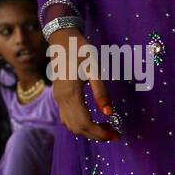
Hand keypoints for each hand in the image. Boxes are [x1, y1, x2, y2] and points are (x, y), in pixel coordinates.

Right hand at [48, 27, 118, 141]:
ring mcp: (58, 98)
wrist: (62, 38)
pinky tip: (94, 121)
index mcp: (71, 94)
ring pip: (71, 125)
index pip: (85, 123)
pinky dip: (81, 125)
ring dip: (89, 131)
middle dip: (97, 135)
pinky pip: (67, 118)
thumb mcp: (95, 68)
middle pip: (78, 128)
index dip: (101, 133)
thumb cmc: (81, 50)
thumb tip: (109, 113)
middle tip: (115, 134)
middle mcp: (61, 99)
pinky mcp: (58, 96)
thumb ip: (101, 92)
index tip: (117, 136)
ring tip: (107, 128)